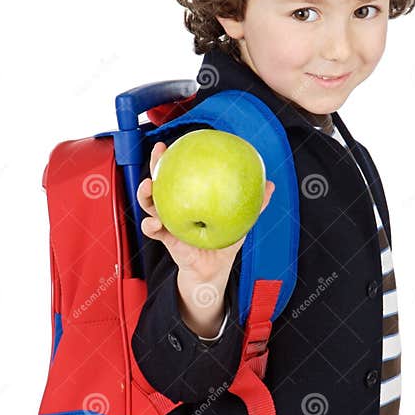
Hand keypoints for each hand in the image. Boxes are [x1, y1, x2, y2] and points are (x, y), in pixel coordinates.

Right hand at [136, 140, 275, 279]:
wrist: (212, 271)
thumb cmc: (223, 243)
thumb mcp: (239, 221)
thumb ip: (253, 205)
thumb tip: (270, 185)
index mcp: (189, 199)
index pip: (179, 174)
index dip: (175, 158)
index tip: (173, 143)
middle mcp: (175, 207)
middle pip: (160, 183)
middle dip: (155, 166)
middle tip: (158, 153)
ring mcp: (167, 222)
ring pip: (149, 204)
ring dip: (145, 194)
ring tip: (148, 187)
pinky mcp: (165, 238)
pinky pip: (152, 231)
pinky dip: (150, 225)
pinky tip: (154, 222)